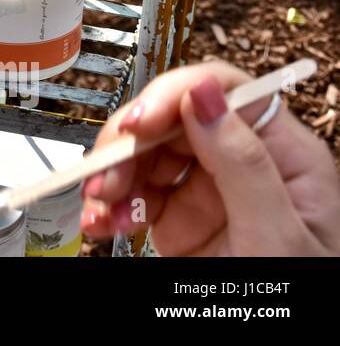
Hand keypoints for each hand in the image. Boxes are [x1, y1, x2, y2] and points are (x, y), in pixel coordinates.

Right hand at [81, 61, 339, 255]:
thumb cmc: (298, 302)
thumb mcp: (277, 237)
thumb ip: (243, 164)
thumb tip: (206, 94)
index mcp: (285, 155)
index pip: (225, 91)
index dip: (174, 95)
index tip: (139, 124)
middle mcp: (243, 164)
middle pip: (172, 119)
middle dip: (129, 143)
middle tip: (104, 175)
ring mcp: (208, 191)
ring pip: (144, 154)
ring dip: (110, 175)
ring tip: (96, 206)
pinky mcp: (177, 220)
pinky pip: (133, 195)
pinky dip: (108, 207)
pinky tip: (100, 222)